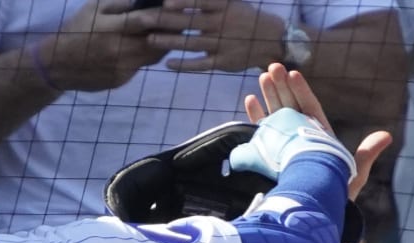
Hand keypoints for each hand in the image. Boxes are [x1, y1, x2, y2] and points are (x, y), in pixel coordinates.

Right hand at [40, 0, 172, 90]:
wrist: (58, 64)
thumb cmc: (77, 30)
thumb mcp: (94, 8)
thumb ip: (120, 3)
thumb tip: (145, 0)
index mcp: (112, 28)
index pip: (147, 20)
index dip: (166, 15)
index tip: (178, 9)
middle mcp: (120, 49)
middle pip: (157, 41)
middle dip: (171, 32)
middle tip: (181, 22)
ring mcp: (122, 67)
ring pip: (153, 56)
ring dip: (163, 45)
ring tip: (169, 34)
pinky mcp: (122, 79)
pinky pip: (141, 66)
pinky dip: (146, 56)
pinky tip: (145, 48)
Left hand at [149, 0, 286, 71]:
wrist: (270, 40)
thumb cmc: (244, 16)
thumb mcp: (230, 1)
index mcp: (223, 7)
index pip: (200, 2)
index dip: (183, 3)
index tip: (165, 3)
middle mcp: (221, 25)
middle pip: (189, 23)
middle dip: (164, 21)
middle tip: (143, 20)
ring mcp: (221, 45)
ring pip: (191, 43)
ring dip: (169, 42)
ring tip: (150, 39)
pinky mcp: (222, 62)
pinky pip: (200, 64)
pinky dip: (184, 64)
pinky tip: (168, 63)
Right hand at [244, 63, 391, 199]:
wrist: (312, 219)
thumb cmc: (336, 197)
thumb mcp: (353, 174)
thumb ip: (366, 154)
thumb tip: (387, 135)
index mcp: (320, 138)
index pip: (311, 109)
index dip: (302, 91)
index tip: (294, 73)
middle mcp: (301, 139)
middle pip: (291, 107)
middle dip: (282, 87)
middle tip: (273, 66)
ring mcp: (284, 148)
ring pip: (275, 116)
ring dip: (269, 96)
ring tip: (263, 76)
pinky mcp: (268, 158)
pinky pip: (262, 134)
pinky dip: (256, 118)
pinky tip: (250, 100)